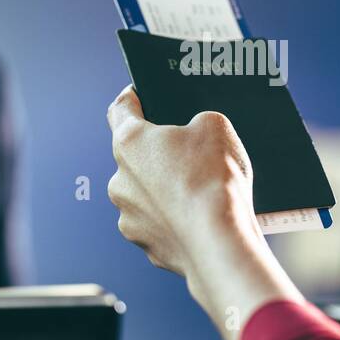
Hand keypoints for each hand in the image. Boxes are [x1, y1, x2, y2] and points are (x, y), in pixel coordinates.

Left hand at [106, 85, 302, 339]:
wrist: (219, 242)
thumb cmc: (213, 180)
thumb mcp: (217, 126)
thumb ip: (199, 121)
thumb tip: (196, 133)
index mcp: (129, 142)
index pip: (120, 109)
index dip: (132, 97)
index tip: (139, 94)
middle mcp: (120, 180)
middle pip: (134, 155)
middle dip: (158, 151)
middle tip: (190, 150)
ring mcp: (129, 216)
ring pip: (144, 193)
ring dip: (164, 188)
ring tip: (200, 189)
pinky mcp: (145, 245)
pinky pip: (158, 223)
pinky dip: (174, 218)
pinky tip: (199, 216)